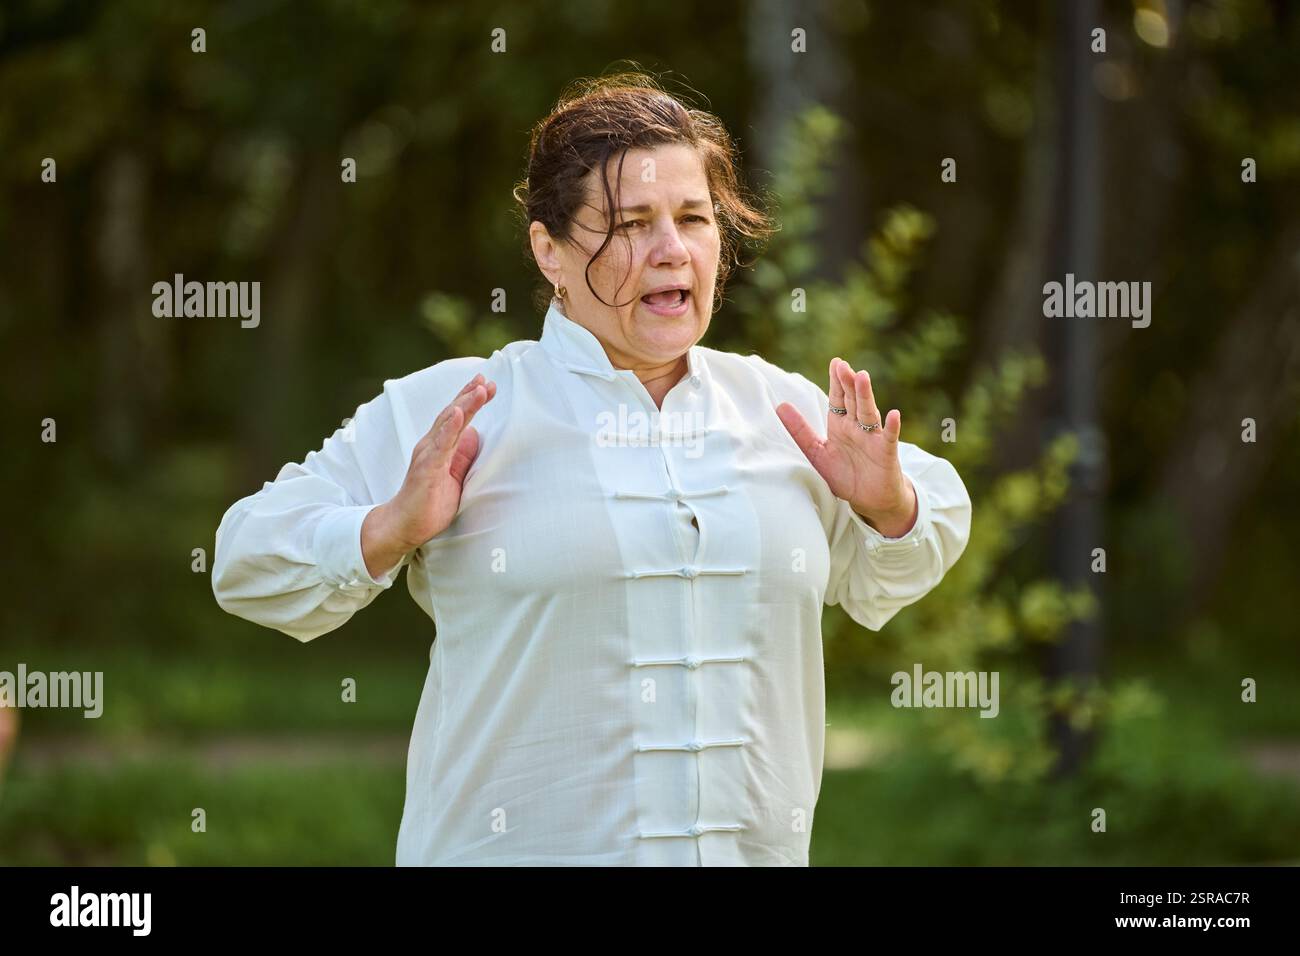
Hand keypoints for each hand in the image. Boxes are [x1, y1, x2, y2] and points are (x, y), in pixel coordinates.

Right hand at [363, 373, 495, 577]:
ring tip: (478, 389)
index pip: (457, 419)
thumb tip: (476, 436)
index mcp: (439, 447)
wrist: (403, 525)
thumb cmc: (428, 503)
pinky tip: (458, 414)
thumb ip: (463, 456)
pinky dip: (449, 428)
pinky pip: (439, 446)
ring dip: (464, 405)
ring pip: (447, 424)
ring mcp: (428, 455)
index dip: (471, 401)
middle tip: (486, 380)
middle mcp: (431, 445)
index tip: (486, 385)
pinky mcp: (426, 469)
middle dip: (470, 395)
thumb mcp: (455, 477)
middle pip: (453, 414)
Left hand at [775, 357, 917, 537]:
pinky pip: (889, 438)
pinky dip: (892, 427)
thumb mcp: (817, 452)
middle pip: (852, 401)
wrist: (870, 500)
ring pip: (869, 413)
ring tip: (862, 377)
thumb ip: (800, 431)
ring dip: (866, 395)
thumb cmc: (845, 474)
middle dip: (847, 383)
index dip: (836, 382)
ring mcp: (873, 439)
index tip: (835, 362)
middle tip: (843, 365)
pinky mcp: (886, 454)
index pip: (838, 399)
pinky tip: (894, 414)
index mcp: (841, 425)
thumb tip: (780, 406)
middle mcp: (857, 428)